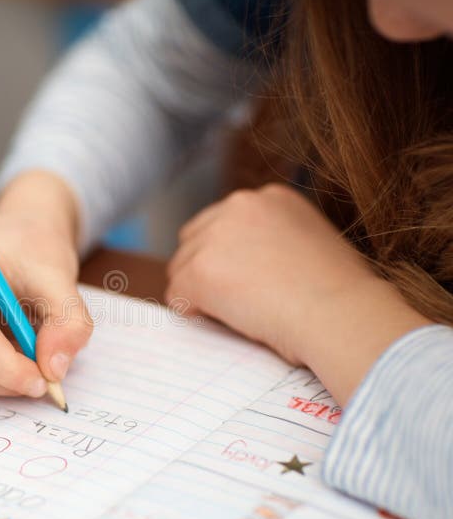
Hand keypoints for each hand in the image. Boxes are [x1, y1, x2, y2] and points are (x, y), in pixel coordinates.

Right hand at [0, 171, 92, 397]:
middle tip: (44, 382)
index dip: (4, 366)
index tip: (43, 382)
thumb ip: (67, 322)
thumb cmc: (34, 251)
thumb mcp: (62, 279)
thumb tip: (54, 369)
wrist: (17, 237)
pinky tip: (11, 350)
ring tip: (31, 358)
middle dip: (2, 378)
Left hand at [165, 183, 430, 403]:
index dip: (226, 255)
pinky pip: (177, 294)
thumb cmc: (339, 294)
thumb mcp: (311, 243)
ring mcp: (217, 236)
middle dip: (205, 270)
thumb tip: (244, 266)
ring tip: (238, 313)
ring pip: (182, 268)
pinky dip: (193, 311)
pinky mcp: (200, 269)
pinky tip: (223, 321)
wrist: (341, 314)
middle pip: (194, 239)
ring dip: (201, 293)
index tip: (242, 280)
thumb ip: (274, 241)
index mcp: (270, 197)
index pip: (222, 221)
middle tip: (231, 301)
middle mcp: (240, 205)